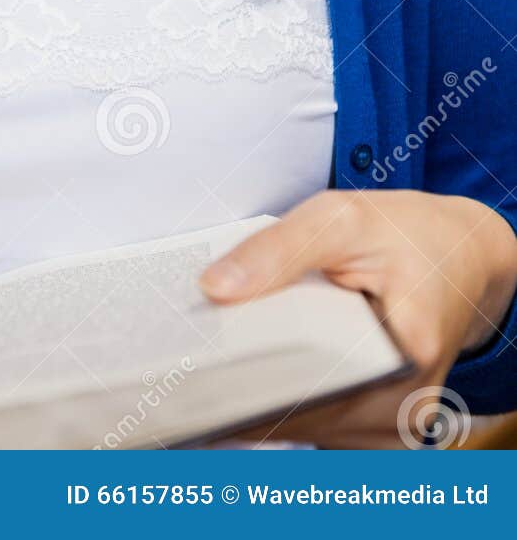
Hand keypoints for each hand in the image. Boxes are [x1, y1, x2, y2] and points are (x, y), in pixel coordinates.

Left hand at [197, 190, 516, 448]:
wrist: (458, 253)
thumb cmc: (406, 234)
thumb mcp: (342, 217)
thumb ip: (278, 249)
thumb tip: (213, 288)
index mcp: (405, 358)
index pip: (310, 392)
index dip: (247, 383)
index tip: (190, 373)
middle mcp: (404, 410)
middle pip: (303, 416)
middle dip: (245, 392)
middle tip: (185, 366)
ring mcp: (392, 426)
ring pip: (307, 427)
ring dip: (262, 399)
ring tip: (212, 365)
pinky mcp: (377, 425)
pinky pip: (319, 423)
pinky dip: (284, 397)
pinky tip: (252, 369)